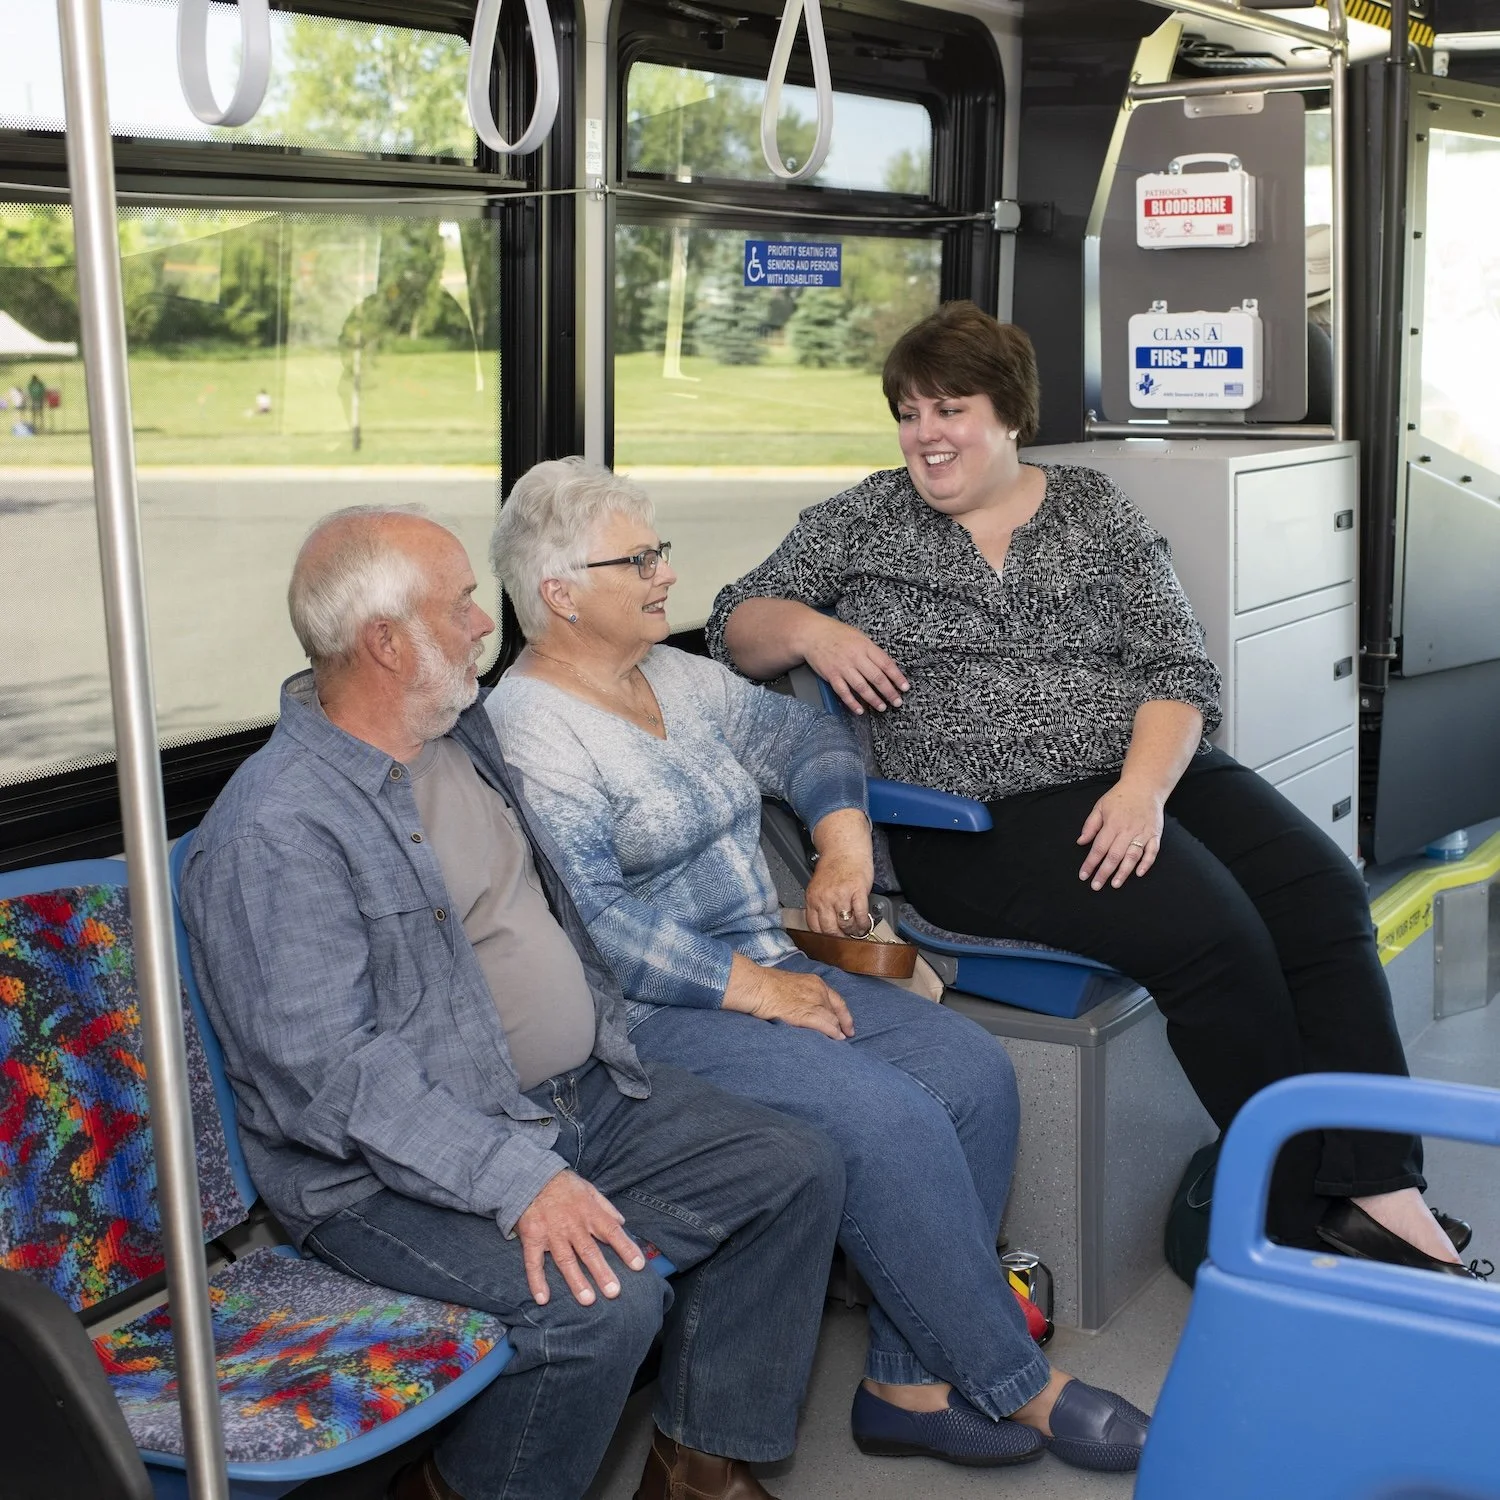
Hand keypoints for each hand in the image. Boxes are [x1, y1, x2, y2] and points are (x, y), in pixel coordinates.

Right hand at [515, 1170, 645, 1306]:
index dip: (626, 1248)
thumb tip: (622, 1223)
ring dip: (576, 1281)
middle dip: (602, 1272)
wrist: (531, 1177)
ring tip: (588, 1300)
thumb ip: (606, 1207)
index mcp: (589, 1212)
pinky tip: (543, 1298)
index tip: (638, 1265)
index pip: (611, 1231)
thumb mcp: (589, 1190)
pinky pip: (533, 1263)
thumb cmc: (564, 1186)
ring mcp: (551, 1233)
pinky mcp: (532, 1238)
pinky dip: (537, 1281)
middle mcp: (572, 1225)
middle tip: (614, 1292)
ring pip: (565, 1260)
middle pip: (589, 1251)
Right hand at [723, 953, 854, 1039]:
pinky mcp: (805, 1014)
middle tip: (846, 1036)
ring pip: (832, 1019)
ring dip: (837, 1031)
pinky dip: (832, 1033)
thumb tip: (803, 1006)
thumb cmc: (767, 985)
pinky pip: (825, 1025)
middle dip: (842, 1024)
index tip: (848, 1025)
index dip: (844, 1014)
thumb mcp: (791, 985)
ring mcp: (813, 1002)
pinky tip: (836, 1039)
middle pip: (836, 1011)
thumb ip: (802, 994)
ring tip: (839, 1041)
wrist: (757, 986)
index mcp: (815, 983)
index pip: (836, 1000)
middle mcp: (818, 992)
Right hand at [800, 614, 908, 715]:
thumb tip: (888, 667)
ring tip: (882, 707)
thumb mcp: (859, 637)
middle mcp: (856, 657)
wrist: (812, 634)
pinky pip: (843, 692)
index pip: (886, 664)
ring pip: (862, 687)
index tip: (905, 688)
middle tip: (897, 702)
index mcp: (866, 646)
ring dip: (873, 699)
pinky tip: (860, 710)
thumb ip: (872, 651)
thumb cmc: (838, 635)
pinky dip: (852, 703)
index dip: (897, 677)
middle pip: (876, 677)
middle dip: (889, 692)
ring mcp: (843, 667)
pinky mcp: (831, 675)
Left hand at [805, 808, 874, 936]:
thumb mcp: (819, 887)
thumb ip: (820, 904)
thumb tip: (826, 925)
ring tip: (857, 930)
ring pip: (846, 924)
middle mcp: (824, 898)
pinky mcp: (857, 891)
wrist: (846, 849)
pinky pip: (860, 915)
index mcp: (813, 898)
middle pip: (830, 929)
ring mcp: (840, 895)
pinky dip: (863, 923)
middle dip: (839, 937)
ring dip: (853, 931)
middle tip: (846, 938)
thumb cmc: (835, 866)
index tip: (832, 940)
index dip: (825, 936)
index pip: (815, 927)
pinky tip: (865, 923)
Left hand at [1076, 780, 1164, 890]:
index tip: (1084, 875)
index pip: (1099, 848)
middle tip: (1096, 886)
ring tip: (1115, 884)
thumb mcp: (1100, 807)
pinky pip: (1152, 852)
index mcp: (1112, 824)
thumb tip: (1081, 842)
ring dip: (1124, 872)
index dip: (1090, 863)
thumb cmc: (1120, 797)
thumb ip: (1090, 825)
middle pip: (1114, 856)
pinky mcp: (1155, 834)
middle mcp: (1127, 830)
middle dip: (1104, 873)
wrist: (1144, 786)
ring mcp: (1143, 833)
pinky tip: (1139, 873)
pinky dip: (1146, 863)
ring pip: (1132, 856)